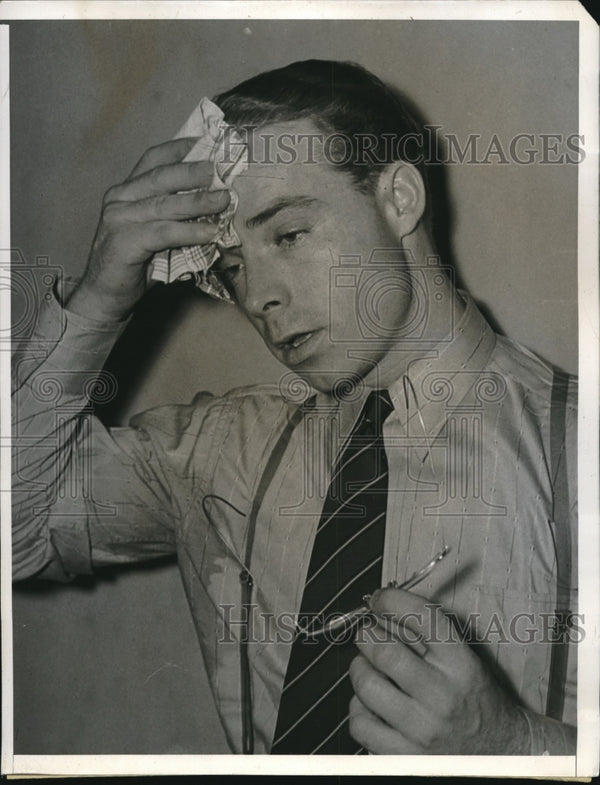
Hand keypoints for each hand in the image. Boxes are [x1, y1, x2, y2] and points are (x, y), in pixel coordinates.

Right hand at [67, 138, 229, 321]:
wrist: (105, 296)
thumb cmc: (134, 264)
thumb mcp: (155, 234)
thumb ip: (174, 218)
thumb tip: (216, 208)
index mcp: (126, 191)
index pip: (152, 160)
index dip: (176, 149)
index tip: (203, 141)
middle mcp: (119, 199)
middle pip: (161, 177)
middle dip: (193, 172)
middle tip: (220, 170)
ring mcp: (118, 219)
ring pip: (164, 204)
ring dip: (198, 202)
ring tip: (224, 200)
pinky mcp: (123, 242)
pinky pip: (163, 232)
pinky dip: (189, 232)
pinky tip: (210, 232)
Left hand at [348, 587, 529, 753]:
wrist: (502, 750)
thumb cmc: (476, 699)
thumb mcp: (463, 659)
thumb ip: (426, 634)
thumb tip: (383, 611)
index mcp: (460, 665)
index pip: (421, 619)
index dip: (392, 601)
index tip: (379, 600)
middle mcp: (442, 696)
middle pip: (385, 652)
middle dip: (367, 635)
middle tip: (367, 634)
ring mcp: (423, 729)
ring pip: (367, 687)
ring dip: (359, 669)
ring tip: (366, 667)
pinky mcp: (406, 756)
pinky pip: (361, 724)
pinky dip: (358, 707)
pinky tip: (370, 703)